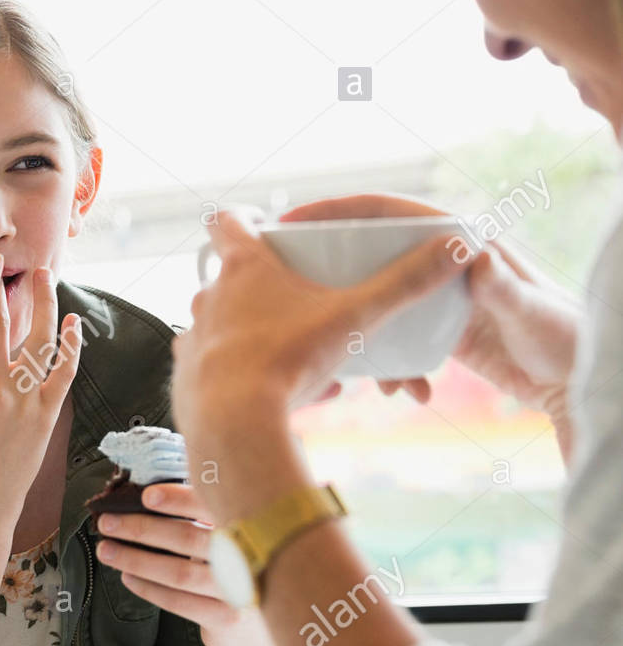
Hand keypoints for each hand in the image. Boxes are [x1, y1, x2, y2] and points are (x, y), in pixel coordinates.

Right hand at [0, 253, 81, 526]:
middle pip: (5, 328)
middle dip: (12, 290)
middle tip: (17, 262)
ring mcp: (22, 405)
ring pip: (40, 343)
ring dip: (46, 306)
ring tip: (45, 279)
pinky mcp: (45, 419)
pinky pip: (62, 374)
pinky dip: (70, 346)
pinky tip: (72, 323)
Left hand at [93, 482, 278, 645]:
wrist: (258, 629)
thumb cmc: (238, 570)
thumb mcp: (233, 536)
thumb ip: (207, 515)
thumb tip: (154, 492)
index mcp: (250, 525)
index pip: (211, 506)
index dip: (179, 499)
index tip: (147, 496)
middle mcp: (248, 556)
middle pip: (187, 538)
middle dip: (141, 528)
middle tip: (108, 522)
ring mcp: (239, 590)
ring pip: (178, 572)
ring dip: (136, 559)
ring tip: (108, 550)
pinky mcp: (226, 617)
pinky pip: (178, 601)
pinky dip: (149, 588)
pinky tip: (128, 577)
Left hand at [171, 208, 470, 456]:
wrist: (234, 426)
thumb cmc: (289, 361)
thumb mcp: (356, 317)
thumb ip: (406, 282)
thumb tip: (459, 246)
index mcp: (243, 267)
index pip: (227, 221)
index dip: (242, 219)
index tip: (260, 226)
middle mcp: (208, 298)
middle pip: (233, 280)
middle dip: (269, 293)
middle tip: (304, 307)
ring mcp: (194, 340)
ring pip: (229, 331)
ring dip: (262, 341)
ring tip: (305, 363)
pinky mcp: (186, 382)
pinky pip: (223, 375)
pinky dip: (250, 381)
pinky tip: (286, 398)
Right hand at [283, 194, 579, 439]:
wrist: (577, 379)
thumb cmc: (564, 335)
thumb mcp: (532, 312)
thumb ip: (503, 286)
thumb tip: (474, 257)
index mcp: (462, 240)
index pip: (392, 212)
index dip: (342, 212)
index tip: (296, 220)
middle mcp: (444, 263)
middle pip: (374, 255)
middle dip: (337, 277)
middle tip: (290, 289)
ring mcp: (439, 298)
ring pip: (381, 304)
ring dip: (365, 337)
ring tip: (364, 371)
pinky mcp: (441, 333)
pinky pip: (399, 342)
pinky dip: (393, 367)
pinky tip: (403, 391)